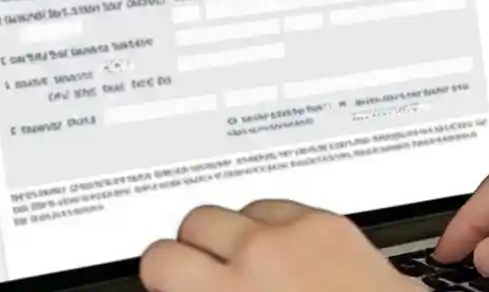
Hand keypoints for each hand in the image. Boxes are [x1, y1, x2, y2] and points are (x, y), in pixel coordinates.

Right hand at [139, 200, 415, 291]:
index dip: (162, 273)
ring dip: (237, 232)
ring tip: (252, 261)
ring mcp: (295, 233)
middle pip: (196, 221)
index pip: (160, 259)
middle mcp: (258, 256)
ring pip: (238, 207)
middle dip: (197, 246)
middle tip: (210, 271)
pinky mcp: (328, 221)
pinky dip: (275, 226)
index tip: (170, 281)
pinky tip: (286, 252)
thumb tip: (186, 288)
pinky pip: (280, 206)